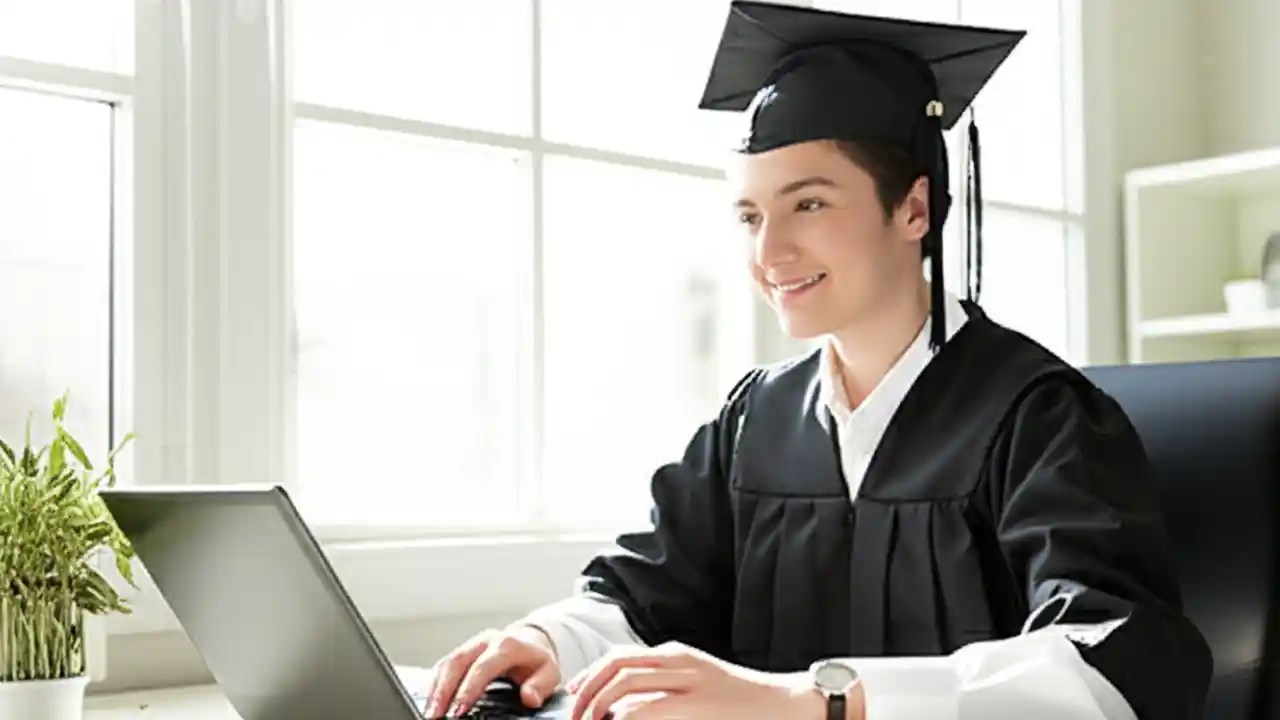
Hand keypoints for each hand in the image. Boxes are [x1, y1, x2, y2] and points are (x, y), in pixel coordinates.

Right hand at [424, 624, 560, 717]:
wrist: (529, 642)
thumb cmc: (536, 661)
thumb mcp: (549, 672)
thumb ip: (541, 685)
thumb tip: (529, 697)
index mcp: (507, 645)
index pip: (482, 667)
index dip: (468, 689)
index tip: (458, 710)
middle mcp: (486, 641)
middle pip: (457, 662)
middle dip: (443, 690)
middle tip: (435, 715)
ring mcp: (471, 644)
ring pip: (447, 663)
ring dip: (435, 688)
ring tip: (430, 712)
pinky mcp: (462, 651)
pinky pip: (444, 665)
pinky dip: (435, 683)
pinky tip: (430, 700)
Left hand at [565, 641, 862, 719]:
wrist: (786, 704)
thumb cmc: (741, 702)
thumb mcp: (700, 685)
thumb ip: (666, 688)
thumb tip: (624, 709)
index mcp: (676, 654)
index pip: (620, 657)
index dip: (590, 676)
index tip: (574, 696)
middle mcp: (679, 662)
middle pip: (615, 665)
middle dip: (586, 690)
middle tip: (575, 716)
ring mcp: (687, 683)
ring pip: (625, 686)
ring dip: (597, 706)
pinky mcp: (695, 708)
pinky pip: (647, 712)